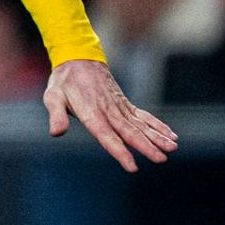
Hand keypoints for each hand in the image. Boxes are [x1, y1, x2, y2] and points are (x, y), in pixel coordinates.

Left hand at [43, 58, 176, 172]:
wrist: (78, 57)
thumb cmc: (63, 81)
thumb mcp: (52, 96)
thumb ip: (56, 115)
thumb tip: (56, 133)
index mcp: (91, 113)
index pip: (107, 136)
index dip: (120, 151)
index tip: (132, 166)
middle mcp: (109, 111)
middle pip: (130, 132)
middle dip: (147, 146)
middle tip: (162, 159)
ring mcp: (119, 106)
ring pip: (141, 124)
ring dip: (157, 136)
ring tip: (173, 148)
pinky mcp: (124, 103)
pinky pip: (143, 115)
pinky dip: (157, 125)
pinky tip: (171, 134)